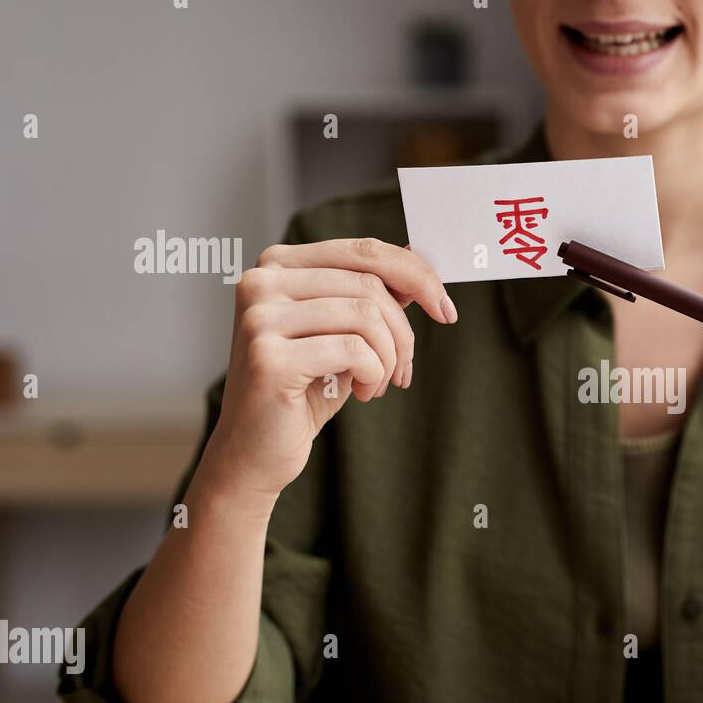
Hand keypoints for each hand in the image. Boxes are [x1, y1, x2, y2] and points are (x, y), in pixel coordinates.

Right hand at [201, 238, 453, 497]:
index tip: (446, 310)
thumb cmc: (304, 391)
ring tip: (377, 384)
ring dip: (389, 358)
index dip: (417, 276)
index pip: (365, 250)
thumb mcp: (345, 334)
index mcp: (278, 265)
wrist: (256, 451)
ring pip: (366, 316)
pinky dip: (373, 375)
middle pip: (370, 284)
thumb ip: (372, 294)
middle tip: (403, 370)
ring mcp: (261, 318)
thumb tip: (418, 256)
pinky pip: (354, 351)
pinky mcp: (269, 357)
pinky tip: (360, 394)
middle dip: (404, 333)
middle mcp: (262, 282)